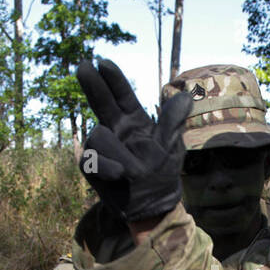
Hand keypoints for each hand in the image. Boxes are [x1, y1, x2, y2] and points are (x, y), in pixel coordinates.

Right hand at [76, 58, 192, 222]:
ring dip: (117, 154)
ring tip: (130, 171)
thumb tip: (186, 96)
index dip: (113, 79)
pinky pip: (91, 159)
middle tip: (83, 65)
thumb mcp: (170, 148)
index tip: (103, 62)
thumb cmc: (162, 174)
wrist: (150, 207)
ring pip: (98, 136)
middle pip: (100, 102)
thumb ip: (172, 122)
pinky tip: (119, 176)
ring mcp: (101, 147)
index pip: (122, 95)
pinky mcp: (91, 165)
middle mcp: (115, 129)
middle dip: (92, 84)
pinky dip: (107, 167)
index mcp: (135, 121)